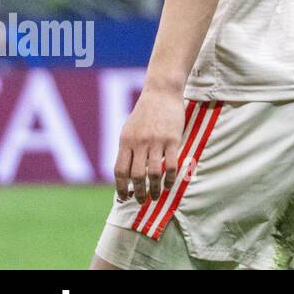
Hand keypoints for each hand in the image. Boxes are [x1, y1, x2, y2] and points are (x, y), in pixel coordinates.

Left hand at [113, 87, 184, 202]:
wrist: (162, 92)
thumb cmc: (145, 113)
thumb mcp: (129, 130)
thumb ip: (127, 150)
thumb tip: (125, 174)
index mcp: (125, 142)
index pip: (120, 171)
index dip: (121, 188)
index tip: (124, 198)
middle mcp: (139, 143)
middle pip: (136, 175)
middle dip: (138, 192)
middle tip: (142, 201)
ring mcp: (156, 141)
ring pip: (153, 173)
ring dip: (154, 188)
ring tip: (156, 196)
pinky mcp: (172, 139)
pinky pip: (170, 164)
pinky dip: (170, 178)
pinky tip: (170, 184)